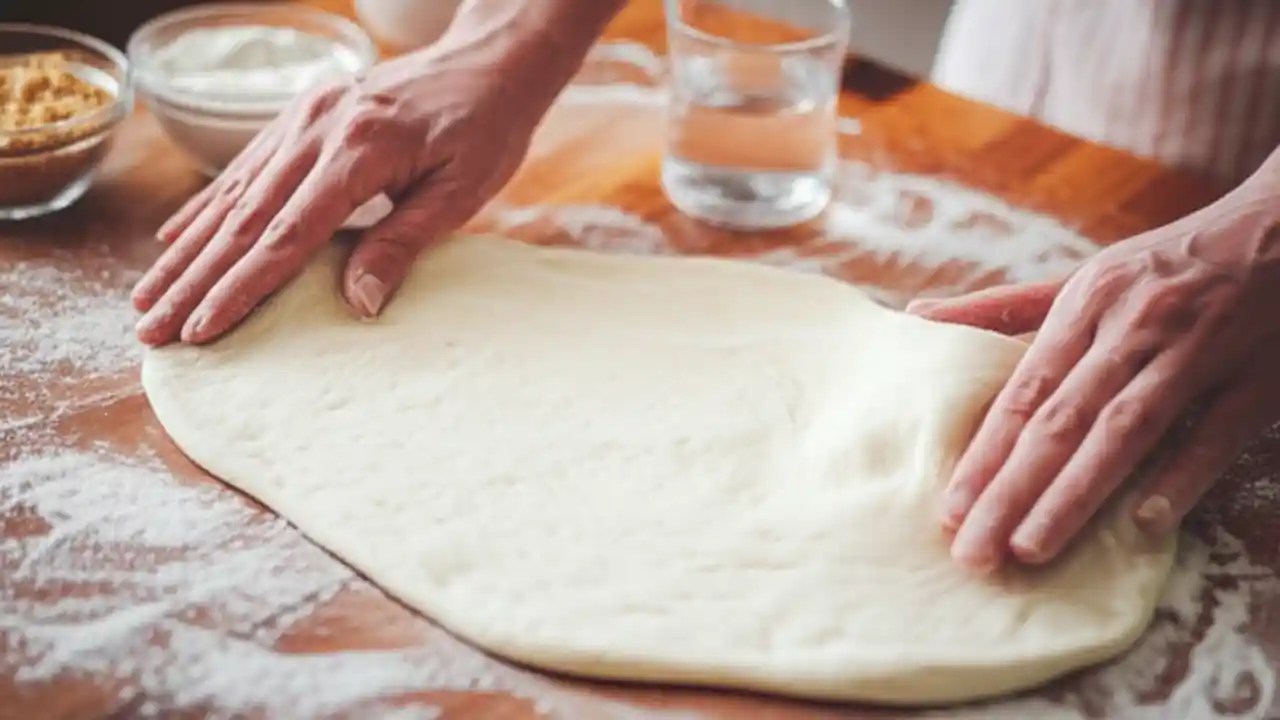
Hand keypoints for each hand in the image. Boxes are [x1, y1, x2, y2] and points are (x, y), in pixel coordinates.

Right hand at [132, 10, 569, 345]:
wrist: (487, 62)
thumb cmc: (485, 129)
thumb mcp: (461, 192)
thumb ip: (403, 243)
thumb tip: (358, 304)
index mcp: (359, 151)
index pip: (287, 235)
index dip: (241, 287)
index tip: (202, 329)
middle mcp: (317, 130)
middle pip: (244, 220)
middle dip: (194, 281)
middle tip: (151, 331)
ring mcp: (303, 119)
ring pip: (233, 196)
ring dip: (187, 252)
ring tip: (146, 298)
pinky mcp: (301, 117)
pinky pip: (245, 170)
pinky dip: (207, 208)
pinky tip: (176, 240)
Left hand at [910, 193, 1279, 571]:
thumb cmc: (1168, 265)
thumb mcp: (1086, 277)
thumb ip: (1003, 307)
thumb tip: (915, 317)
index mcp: (1087, 304)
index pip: (1022, 393)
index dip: (984, 455)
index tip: (949, 510)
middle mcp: (1134, 327)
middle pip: (1061, 419)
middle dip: (1012, 490)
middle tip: (974, 552)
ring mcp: (1198, 351)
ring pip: (1126, 429)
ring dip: (1076, 491)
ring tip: (1031, 546)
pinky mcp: (1258, 377)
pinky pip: (1215, 433)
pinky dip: (1181, 476)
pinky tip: (1142, 524)